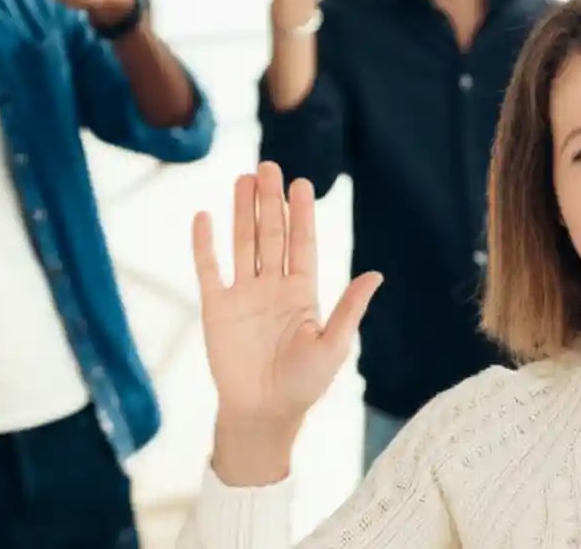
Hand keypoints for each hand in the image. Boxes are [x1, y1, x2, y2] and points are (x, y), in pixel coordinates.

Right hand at [192, 163, 382, 426]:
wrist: (264, 414)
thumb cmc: (304, 385)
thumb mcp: (333, 346)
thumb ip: (349, 309)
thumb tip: (376, 275)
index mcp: (303, 293)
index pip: (302, 243)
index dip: (301, 214)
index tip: (301, 184)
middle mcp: (273, 287)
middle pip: (271, 234)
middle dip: (269, 201)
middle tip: (268, 166)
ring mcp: (244, 295)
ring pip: (243, 243)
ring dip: (242, 212)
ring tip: (242, 179)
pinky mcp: (216, 309)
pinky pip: (210, 270)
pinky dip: (206, 245)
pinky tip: (204, 218)